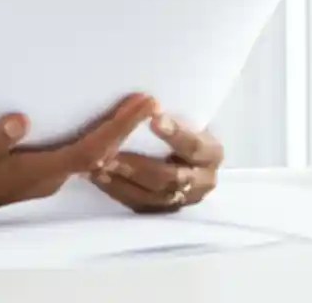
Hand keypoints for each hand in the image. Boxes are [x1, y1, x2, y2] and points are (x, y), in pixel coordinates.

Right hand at [0, 93, 157, 221]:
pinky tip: (101, 127)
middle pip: (98, 153)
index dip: (118, 128)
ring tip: (134, 109)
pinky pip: (75, 157)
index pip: (89, 150)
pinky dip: (94, 141)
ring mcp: (42, 179)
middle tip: (149, 100)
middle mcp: (47, 179)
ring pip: (89, 157)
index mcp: (37, 173)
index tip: (142, 105)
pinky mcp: (34, 174)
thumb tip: (22, 121)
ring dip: (113, 134)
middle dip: (125, 128)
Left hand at [89, 108, 223, 213]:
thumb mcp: (188, 119)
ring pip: (153, 194)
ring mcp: (183, 200)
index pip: (194, 146)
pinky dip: (118, 190)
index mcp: (212, 154)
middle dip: (138, 165)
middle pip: (170, 176)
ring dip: (124, 180)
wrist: (188, 157)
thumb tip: (144, 100)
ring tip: (99, 165)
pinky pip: (139, 205)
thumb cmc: (184, 129)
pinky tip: (99, 178)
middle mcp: (202, 181)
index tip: (154, 119)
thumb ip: (170, 117)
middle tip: (110, 153)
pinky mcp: (163, 210)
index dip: (175, 134)